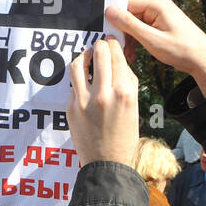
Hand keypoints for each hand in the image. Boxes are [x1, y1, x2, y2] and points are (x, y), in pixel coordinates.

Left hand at [67, 37, 138, 167]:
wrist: (107, 163)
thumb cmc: (125, 137)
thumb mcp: (134, 107)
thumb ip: (127, 83)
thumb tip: (118, 61)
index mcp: (124, 92)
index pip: (116, 56)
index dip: (113, 45)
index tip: (111, 42)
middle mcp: (104, 93)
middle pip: (98, 53)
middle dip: (100, 46)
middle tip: (100, 47)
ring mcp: (84, 100)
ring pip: (78, 64)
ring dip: (84, 56)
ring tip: (88, 57)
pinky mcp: (71, 108)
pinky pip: (74, 84)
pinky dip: (80, 79)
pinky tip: (85, 82)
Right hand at [106, 0, 205, 95]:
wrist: (203, 60)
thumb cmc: (182, 50)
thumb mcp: (151, 39)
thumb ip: (129, 24)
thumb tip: (110, 11)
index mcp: (157, 4)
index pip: (126, 4)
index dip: (115, 19)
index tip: (109, 34)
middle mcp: (158, 6)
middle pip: (129, 14)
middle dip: (123, 32)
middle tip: (121, 49)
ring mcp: (161, 14)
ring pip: (135, 23)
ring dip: (130, 38)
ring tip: (129, 55)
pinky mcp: (162, 23)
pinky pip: (143, 28)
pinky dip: (138, 40)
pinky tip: (135, 53)